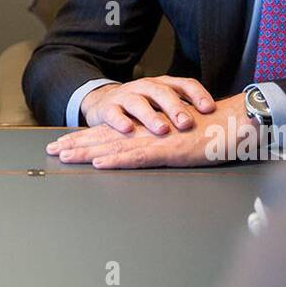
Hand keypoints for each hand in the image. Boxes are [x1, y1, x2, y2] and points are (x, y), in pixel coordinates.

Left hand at [49, 94, 253, 168]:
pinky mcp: (167, 151)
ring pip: (113, 147)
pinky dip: (117, 161)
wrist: (233, 122)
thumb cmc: (211, 131)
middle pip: (103, 139)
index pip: (109, 134)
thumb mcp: (178, 136)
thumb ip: (160, 140)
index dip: (84, 139)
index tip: (63, 144)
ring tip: (65, 156)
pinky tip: (100, 164)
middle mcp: (146, 132)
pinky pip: (137, 157)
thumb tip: (147, 147)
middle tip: (51, 150)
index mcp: (146, 129)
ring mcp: (154, 141)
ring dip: (87, 153)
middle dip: (75, 145)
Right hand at [80, 76, 216, 134]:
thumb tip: (222, 121)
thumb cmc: (143, 107)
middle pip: (163, 92)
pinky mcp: (108, 108)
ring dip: (151, 116)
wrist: (105, 104)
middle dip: (176, 107)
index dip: (198, 95)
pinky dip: (120, 121)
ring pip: (139, 102)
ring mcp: (126, 96)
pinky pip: (114, 113)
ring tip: (161, 129)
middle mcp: (146, 87)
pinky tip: (128, 129)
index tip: (210, 109)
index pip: (185, 84)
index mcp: (164, 85)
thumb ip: (187, 111)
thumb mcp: (165, 106)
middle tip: (187, 123)